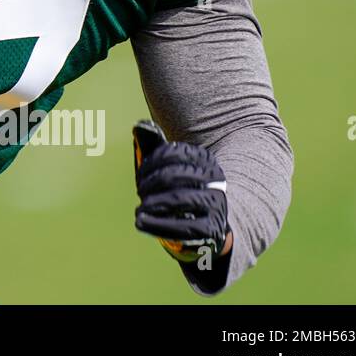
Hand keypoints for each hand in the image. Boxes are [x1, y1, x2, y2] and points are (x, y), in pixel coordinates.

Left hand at [132, 120, 230, 262]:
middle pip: (172, 176)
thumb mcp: (170, 168)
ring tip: (140, 209)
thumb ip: (154, 147)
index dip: (149, 163)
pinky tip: (142, 223)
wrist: (208, 223)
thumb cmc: (181, 189)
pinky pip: (184, 227)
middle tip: (139, 192)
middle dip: (149, 184)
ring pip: (179, 200)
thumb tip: (138, 127)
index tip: (140, 176)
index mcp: (205, 159)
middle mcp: (215, 179)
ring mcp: (217, 204)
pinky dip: (158, 225)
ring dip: (152, 204)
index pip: (172, 152)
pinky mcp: (214, 228)